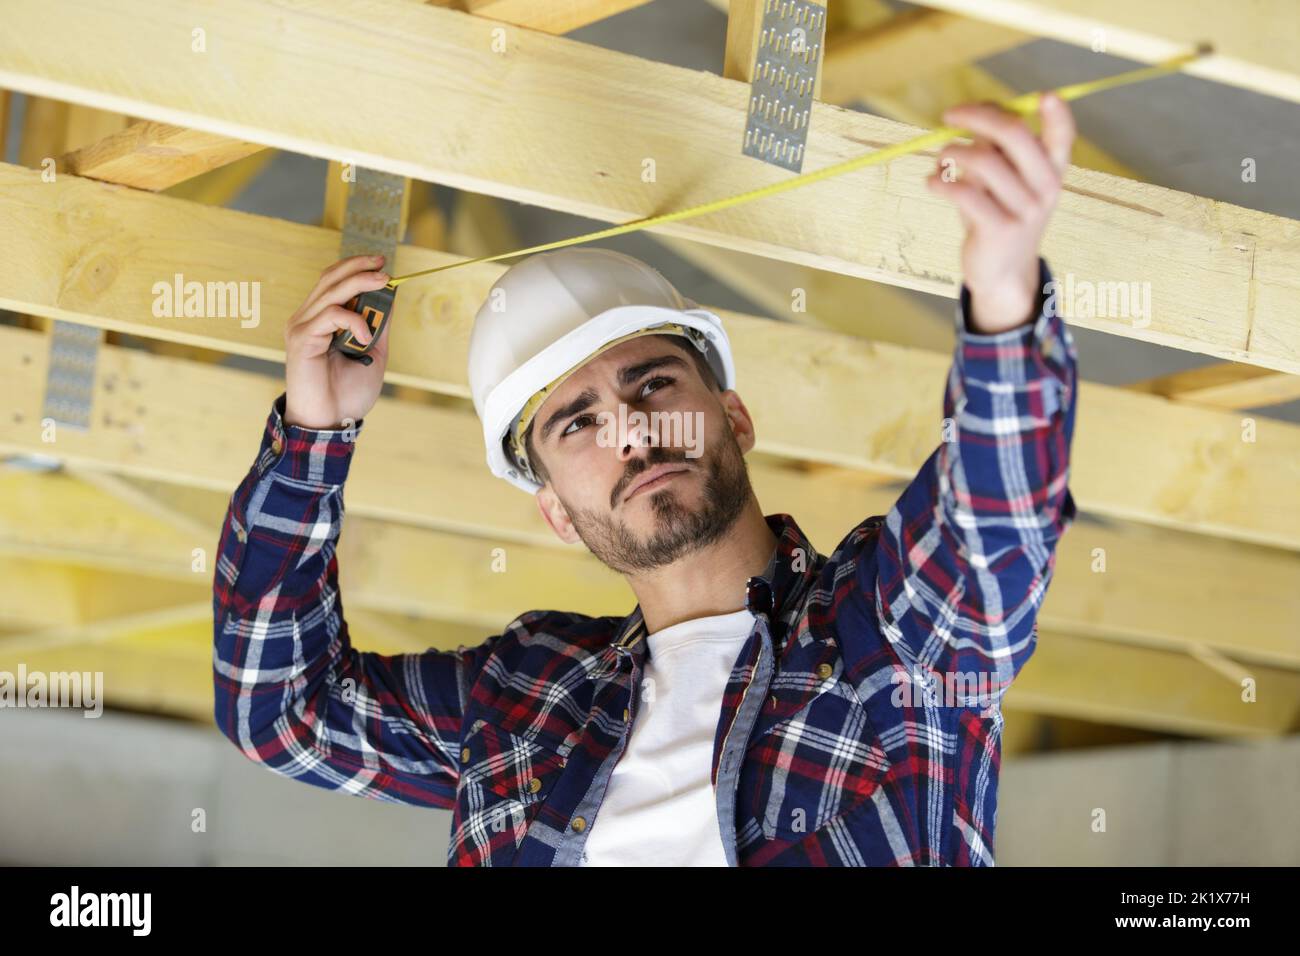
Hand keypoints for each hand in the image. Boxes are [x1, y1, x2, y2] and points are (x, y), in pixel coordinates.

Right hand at [284, 254, 392, 429]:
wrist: (330, 422)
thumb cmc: (348, 393)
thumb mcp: (373, 353)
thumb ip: (378, 325)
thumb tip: (390, 296)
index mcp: (320, 320)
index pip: (333, 282)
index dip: (355, 268)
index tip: (382, 264)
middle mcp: (307, 319)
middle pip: (330, 279)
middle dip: (358, 266)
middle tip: (382, 262)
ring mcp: (301, 327)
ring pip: (331, 292)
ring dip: (360, 282)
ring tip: (384, 281)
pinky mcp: (301, 339)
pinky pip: (330, 315)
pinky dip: (354, 321)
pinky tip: (367, 337)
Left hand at [926, 92, 1075, 332]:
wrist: (1003, 273)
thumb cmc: (1000, 214)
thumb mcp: (1008, 183)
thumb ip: (999, 151)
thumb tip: (971, 113)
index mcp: (1053, 172)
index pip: (1063, 137)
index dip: (1057, 114)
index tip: (1045, 95)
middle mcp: (1045, 188)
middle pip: (1014, 135)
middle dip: (978, 116)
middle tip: (949, 114)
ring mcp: (1024, 210)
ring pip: (983, 161)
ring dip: (951, 151)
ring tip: (939, 159)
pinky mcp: (998, 230)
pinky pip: (964, 193)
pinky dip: (939, 182)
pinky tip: (931, 182)